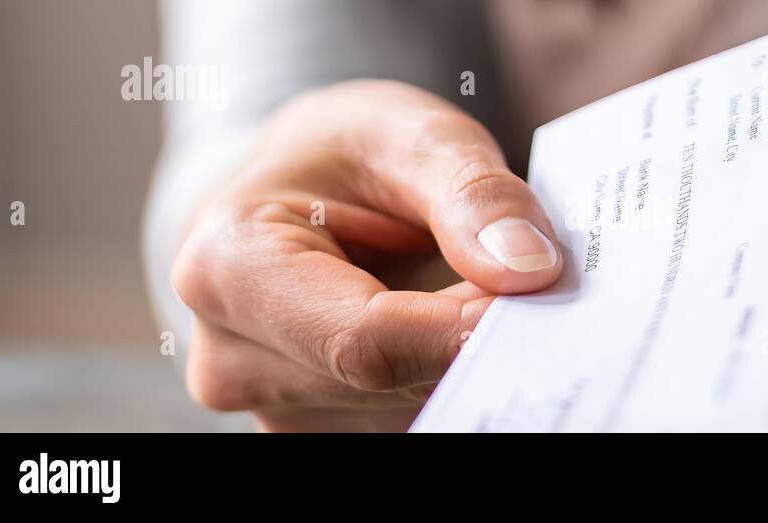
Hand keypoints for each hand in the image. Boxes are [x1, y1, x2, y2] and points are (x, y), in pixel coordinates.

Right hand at [171, 80, 562, 430]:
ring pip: (409, 411)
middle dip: (472, 336)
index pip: (364, 341)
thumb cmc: (349, 153)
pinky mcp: (317, 431)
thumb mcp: (415, 135)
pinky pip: (409, 420)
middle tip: (525, 281)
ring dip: (464, 360)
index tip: (539, 294)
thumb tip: (529, 268)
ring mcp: (273, 410)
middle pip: (391, 382)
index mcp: (227, 268)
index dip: (464, 329)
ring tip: (478, 292)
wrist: (305, 189)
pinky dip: (450, 378)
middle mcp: (233, 358)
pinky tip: (461, 329)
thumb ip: (473, 195)